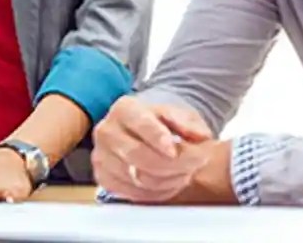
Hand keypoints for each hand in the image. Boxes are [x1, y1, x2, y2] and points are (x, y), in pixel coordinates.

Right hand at [92, 96, 213, 202]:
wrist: (140, 134)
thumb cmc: (159, 124)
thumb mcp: (179, 115)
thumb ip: (191, 124)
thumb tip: (201, 136)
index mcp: (125, 109)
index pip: (142, 125)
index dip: (159, 139)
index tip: (174, 152)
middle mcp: (107, 131)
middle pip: (141, 156)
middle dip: (175, 165)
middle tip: (196, 163)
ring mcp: (101, 155)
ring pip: (139, 178)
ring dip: (169, 180)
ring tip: (183, 172)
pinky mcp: (103, 177)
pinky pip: (134, 194)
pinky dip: (156, 192)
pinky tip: (167, 181)